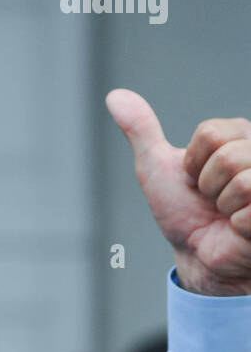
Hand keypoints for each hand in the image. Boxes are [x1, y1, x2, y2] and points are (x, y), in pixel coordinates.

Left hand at [106, 89, 250, 295]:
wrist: (197, 255)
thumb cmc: (184, 213)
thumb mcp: (157, 168)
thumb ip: (141, 130)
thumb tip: (114, 96)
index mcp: (238, 134)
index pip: (210, 133)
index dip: (192, 163)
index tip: (194, 180)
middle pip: (226, 155)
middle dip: (207, 185)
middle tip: (211, 200)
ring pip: (242, 179)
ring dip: (223, 204)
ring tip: (226, 212)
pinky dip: (238, 223)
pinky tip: (240, 226)